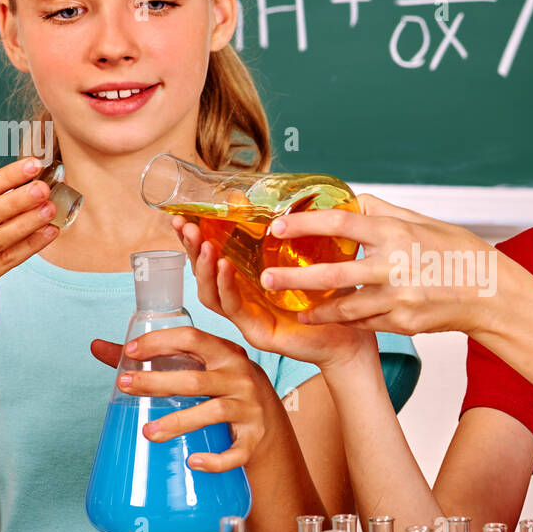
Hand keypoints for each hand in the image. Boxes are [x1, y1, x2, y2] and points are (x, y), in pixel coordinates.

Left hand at [89, 327, 266, 472]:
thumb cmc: (221, 387)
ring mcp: (249, 408)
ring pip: (213, 412)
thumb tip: (96, 346)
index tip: (130, 352)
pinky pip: (236, 452)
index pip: (192, 338)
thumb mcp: (197, 367)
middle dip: (157, 382)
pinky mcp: (254, 438)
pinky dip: (215, 460)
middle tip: (125, 386)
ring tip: (147, 432)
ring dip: (178, 422)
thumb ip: (151, 357)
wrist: (267, 421)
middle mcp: (240, 377)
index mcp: (224, 353)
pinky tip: (193, 462)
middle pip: (196, 380)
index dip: (161, 342)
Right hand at [169, 215, 375, 370]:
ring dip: (204, 266)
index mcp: (247, 279)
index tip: (183, 215)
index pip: (212, 255)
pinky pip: (234, 307)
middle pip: (203, 273)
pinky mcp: (256, 332)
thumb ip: (286, 231)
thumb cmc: (329, 296)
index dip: (195, 237)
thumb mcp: (307, 256)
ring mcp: (246, 318)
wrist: (350, 336)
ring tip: (203, 243)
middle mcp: (241, 298)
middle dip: (191, 248)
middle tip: (184, 225)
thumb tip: (275, 195)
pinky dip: (226, 286)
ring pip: (211, 293)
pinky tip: (225, 266)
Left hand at [259, 195, 502, 335]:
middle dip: (293, 277)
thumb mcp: (423, 222)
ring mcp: (398, 298)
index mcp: (396, 233)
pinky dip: (345, 320)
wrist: (490, 293)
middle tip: (266, 277)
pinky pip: (365, 321)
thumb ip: (383, 212)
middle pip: (332, 274)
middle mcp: (394, 266)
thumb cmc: (458, 253)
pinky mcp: (403, 322)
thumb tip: (350, 202)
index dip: (305, 223)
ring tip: (294, 307)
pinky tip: (328, 318)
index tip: (278, 226)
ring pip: (345, 307)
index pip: (340, 224)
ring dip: (316, 308)